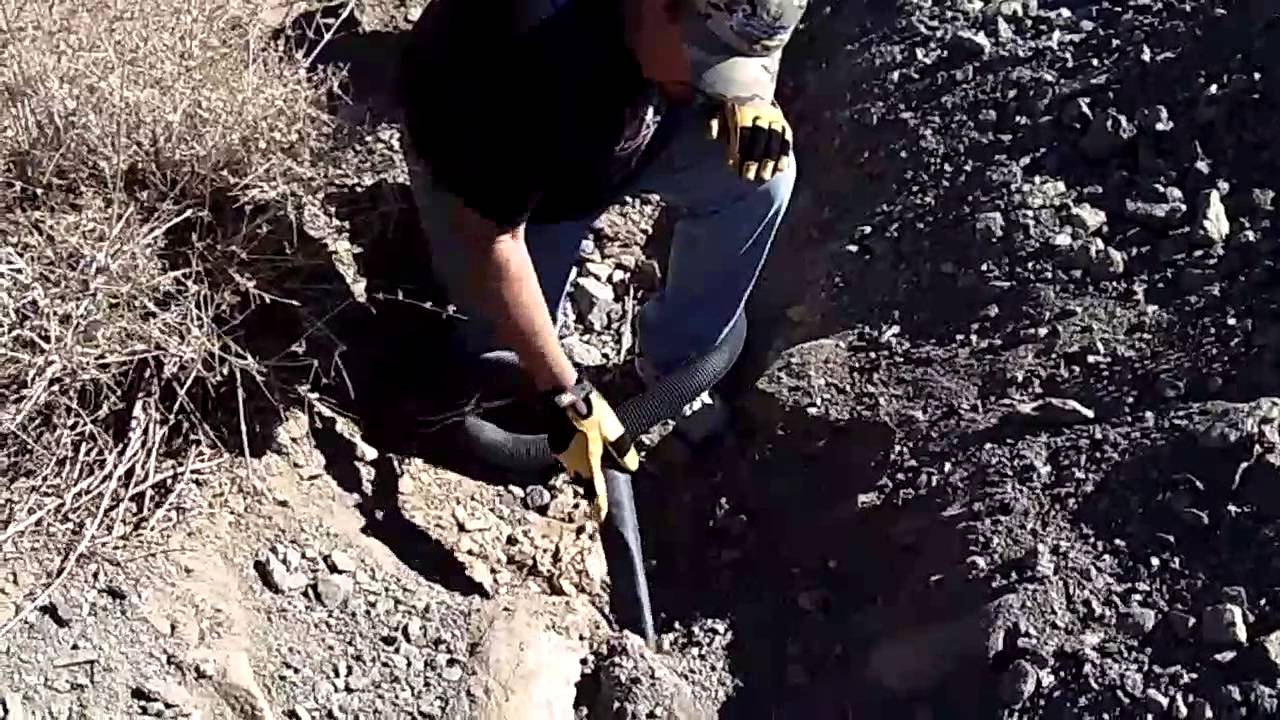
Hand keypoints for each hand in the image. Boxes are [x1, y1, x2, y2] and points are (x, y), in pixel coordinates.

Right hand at [546, 381, 639, 520]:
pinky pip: (570, 459)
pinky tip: (584, 448)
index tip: (602, 518)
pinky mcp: (557, 447)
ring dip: (585, 471)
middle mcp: (574, 465)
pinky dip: (578, 458)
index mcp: (590, 464)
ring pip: (577, 470)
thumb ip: (623, 450)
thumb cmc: (590, 412)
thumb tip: (632, 466)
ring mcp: (563, 456)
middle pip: (586, 482)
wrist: (562, 396)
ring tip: (594, 466)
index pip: (597, 492)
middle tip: (602, 487)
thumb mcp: (613, 429)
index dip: (600, 506)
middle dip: (594, 485)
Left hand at [708, 100, 793, 182]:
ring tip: (765, 177)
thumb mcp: (717, 110)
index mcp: (743, 109)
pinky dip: (785, 154)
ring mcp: (774, 118)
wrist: (750, 89)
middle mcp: (761, 112)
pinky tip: (781, 169)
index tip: (733, 168)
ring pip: (775, 139)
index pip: (742, 131)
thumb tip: (711, 135)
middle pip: (760, 136)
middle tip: (748, 178)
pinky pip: (787, 139)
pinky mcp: (784, 124)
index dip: (738, 149)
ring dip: (771, 160)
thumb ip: (713, 122)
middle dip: (754, 158)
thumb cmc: (729, 108)